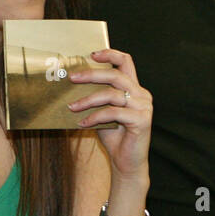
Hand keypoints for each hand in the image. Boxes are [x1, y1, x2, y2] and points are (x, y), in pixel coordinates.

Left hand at [67, 48, 151, 179]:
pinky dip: (94, 117)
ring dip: (87, 100)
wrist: (125, 161)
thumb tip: (70, 82)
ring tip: (71, 107)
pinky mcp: (142, 120)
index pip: (126, 62)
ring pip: (111, 94)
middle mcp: (142, 94)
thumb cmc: (113, 134)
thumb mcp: (101, 110)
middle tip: (72, 78)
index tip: (91, 54)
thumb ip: (94, 95)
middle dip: (91, 74)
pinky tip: (82, 123)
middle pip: (116, 75)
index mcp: (133, 88)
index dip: (110, 54)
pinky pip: (112, 113)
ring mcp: (144, 107)